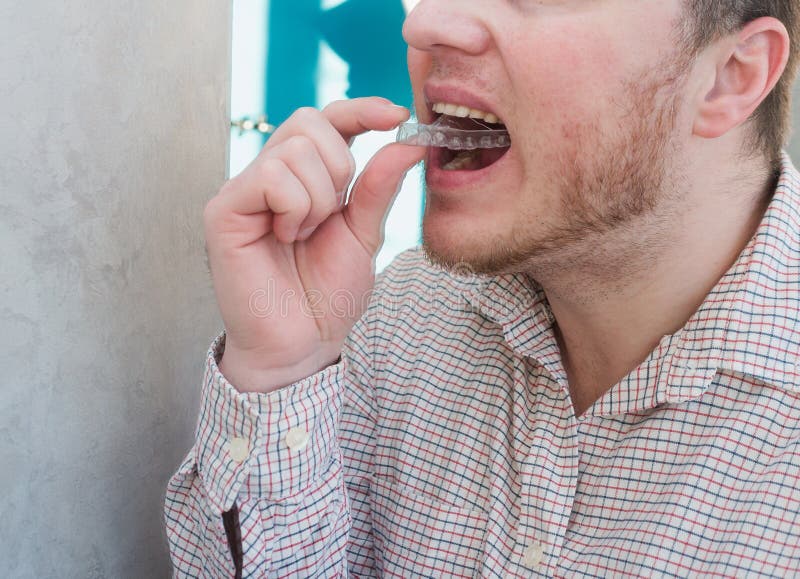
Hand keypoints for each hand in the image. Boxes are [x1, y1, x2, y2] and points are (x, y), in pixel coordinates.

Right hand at [203, 97, 424, 391]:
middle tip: (331, 217)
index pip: (328, 120)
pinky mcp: (224, 209)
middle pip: (309, 121)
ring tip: (305, 236)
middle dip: (339, 168)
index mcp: (304, 177)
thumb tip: (408, 140)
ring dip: (319, 199)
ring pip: (295, 149)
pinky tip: (286, 237)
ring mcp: (244, 189)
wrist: (303, 342)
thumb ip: (379, 187)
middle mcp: (270, 175)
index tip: (395, 115)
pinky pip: (271, 176)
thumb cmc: (327, 294)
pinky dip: (294, 208)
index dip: (360, 109)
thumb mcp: (364, 234)